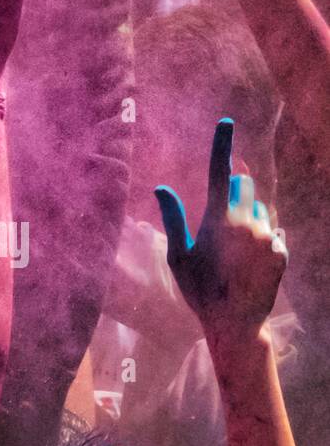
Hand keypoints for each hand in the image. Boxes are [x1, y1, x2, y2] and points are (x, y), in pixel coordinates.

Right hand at [155, 118, 286, 342]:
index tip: (227, 123)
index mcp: (219, 220)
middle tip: (219, 217)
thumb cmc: (199, 289)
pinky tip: (248, 260)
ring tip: (233, 249)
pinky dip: (262, 239)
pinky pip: (273, 233)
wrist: (236, 323)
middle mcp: (248, 223)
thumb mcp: (178, 255)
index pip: (219, 172)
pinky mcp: (283, 252)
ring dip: (247, 217)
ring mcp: (269, 237)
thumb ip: (173, 218)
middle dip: (233, 190)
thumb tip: (162, 187)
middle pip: (244, 186)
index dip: (222, 144)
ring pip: (259, 211)